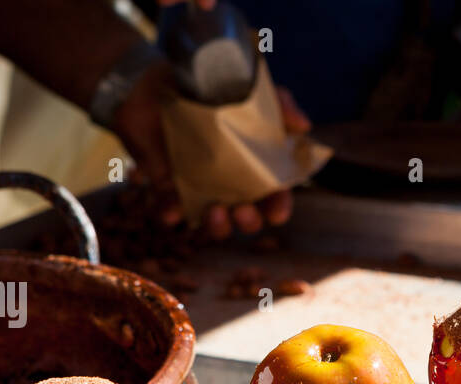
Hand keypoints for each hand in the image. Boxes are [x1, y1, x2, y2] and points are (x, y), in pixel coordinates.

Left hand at [113, 0, 311, 235]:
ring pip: (214, 223)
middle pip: (247, 217)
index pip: (273, 194)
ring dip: (218, 227)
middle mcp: (229, 181)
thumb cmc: (208, 86)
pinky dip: (171, 215)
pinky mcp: (168, 185)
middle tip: (243, 211)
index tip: (276, 211)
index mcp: (253, 164)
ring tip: (215, 212)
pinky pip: (170, 210)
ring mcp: (199, 186)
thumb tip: (304, 126)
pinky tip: (172, 211)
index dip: (278, 207)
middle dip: (250, 222)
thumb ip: (278, 104)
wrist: (156, 79)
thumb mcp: (247, 88)